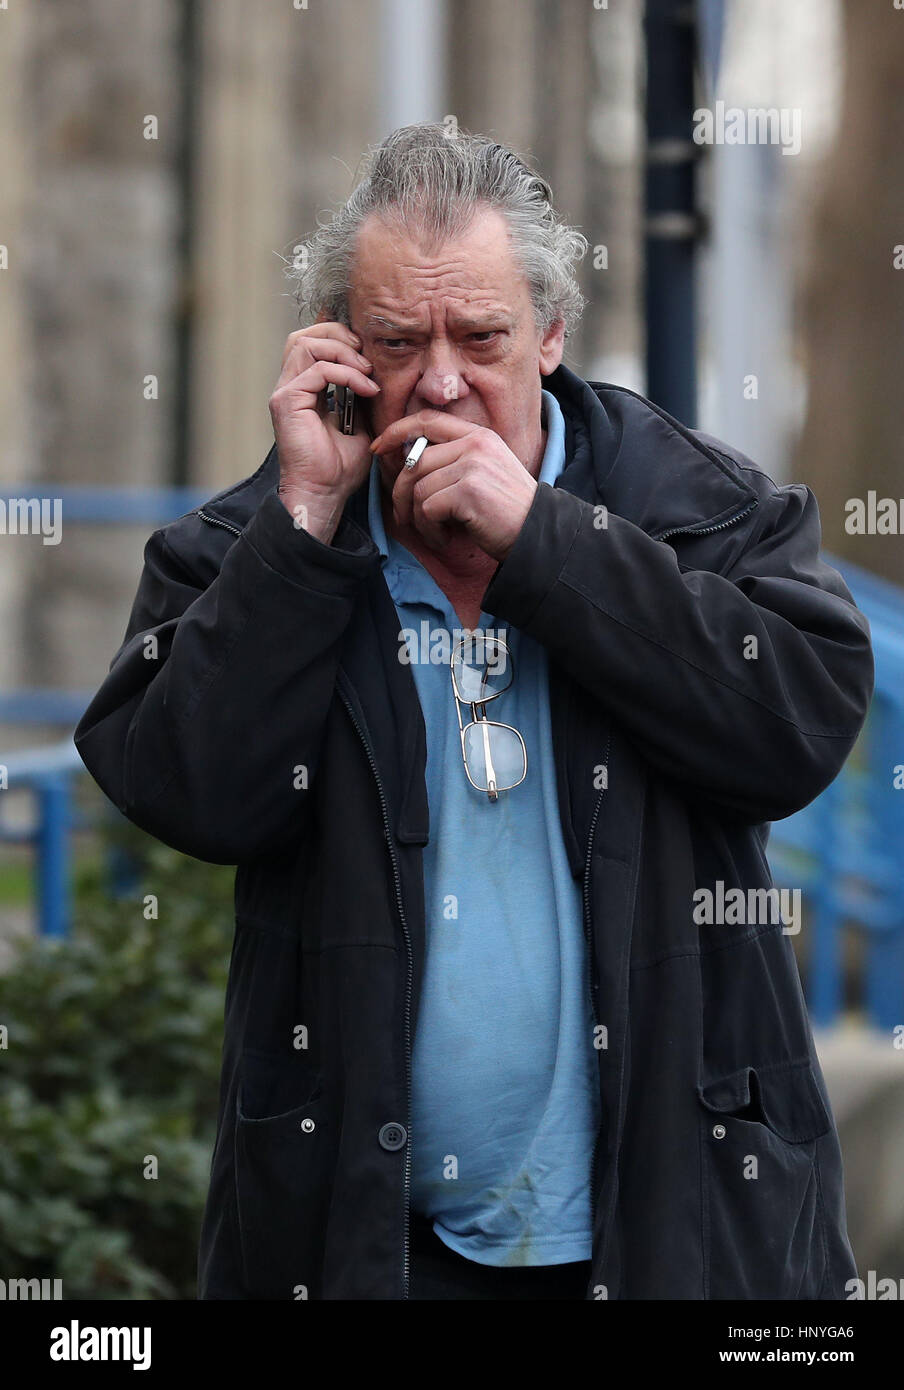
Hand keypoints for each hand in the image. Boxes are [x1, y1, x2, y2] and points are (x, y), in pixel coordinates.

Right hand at [268, 322, 379, 536]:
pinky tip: (365, 389)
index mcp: (304, 389)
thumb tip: (375, 376)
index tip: (368, 355)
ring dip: (343, 352)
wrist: (325, 493)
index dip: (339, 337)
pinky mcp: (288, 401)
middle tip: (366, 355)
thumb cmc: (339, 468)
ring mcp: (285, 392)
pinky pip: (318, 370)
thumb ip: (359, 397)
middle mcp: (290, 386)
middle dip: (339, 335)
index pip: (312, 343)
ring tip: (366, 372)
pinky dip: (346, 374)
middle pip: (305, 335)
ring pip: (306, 344)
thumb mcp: (359, 424)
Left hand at [369, 410, 537, 560]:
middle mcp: (475, 444)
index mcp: (478, 435)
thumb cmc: (507, 511)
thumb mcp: (484, 473)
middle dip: (401, 493)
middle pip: (414, 461)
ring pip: (418, 488)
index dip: (396, 431)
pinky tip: (444, 538)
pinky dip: (429, 530)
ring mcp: (472, 465)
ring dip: (417, 518)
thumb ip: (453, 460)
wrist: (538, 534)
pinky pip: (427, 508)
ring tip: (434, 532)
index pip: (427, 420)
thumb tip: (406, 464)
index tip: (379, 448)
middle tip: (405, 517)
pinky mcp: (468, 490)